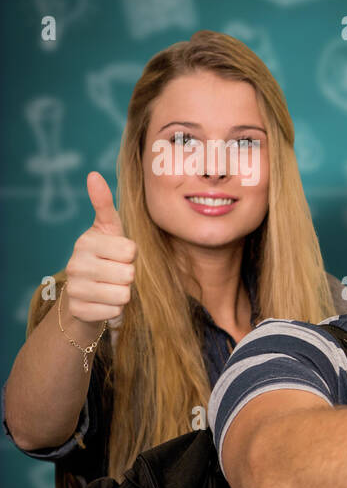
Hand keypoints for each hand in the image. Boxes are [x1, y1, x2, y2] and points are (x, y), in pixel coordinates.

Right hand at [63, 173, 136, 324]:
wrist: (86, 293)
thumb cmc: (106, 257)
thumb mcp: (109, 230)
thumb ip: (104, 205)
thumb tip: (93, 175)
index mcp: (86, 242)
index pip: (130, 251)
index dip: (131, 256)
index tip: (119, 255)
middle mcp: (75, 264)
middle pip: (128, 274)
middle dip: (129, 276)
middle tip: (116, 274)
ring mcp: (74, 288)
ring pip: (124, 295)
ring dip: (124, 294)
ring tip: (111, 288)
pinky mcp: (78, 310)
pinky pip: (115, 312)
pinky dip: (115, 310)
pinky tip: (103, 302)